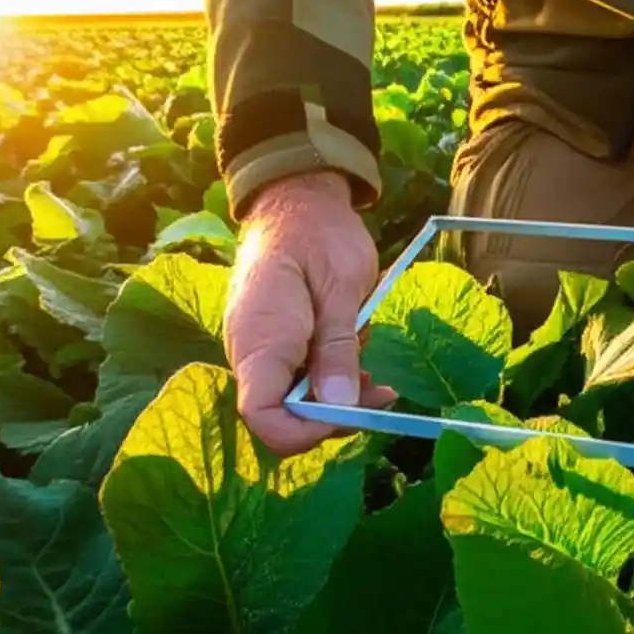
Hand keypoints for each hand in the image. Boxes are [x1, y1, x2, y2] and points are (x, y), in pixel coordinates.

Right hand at [223, 170, 396, 456]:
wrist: (297, 200)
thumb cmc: (319, 234)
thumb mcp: (341, 289)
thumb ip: (336, 347)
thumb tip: (338, 405)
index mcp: (261, 341)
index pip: (263, 417)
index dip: (305, 432)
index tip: (350, 415)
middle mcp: (252, 353)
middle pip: (282, 416)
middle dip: (334, 415)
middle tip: (382, 395)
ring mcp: (261, 349)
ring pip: (295, 400)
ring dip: (338, 397)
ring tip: (376, 378)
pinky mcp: (276, 344)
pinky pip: (299, 378)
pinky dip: (330, 379)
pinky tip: (357, 362)